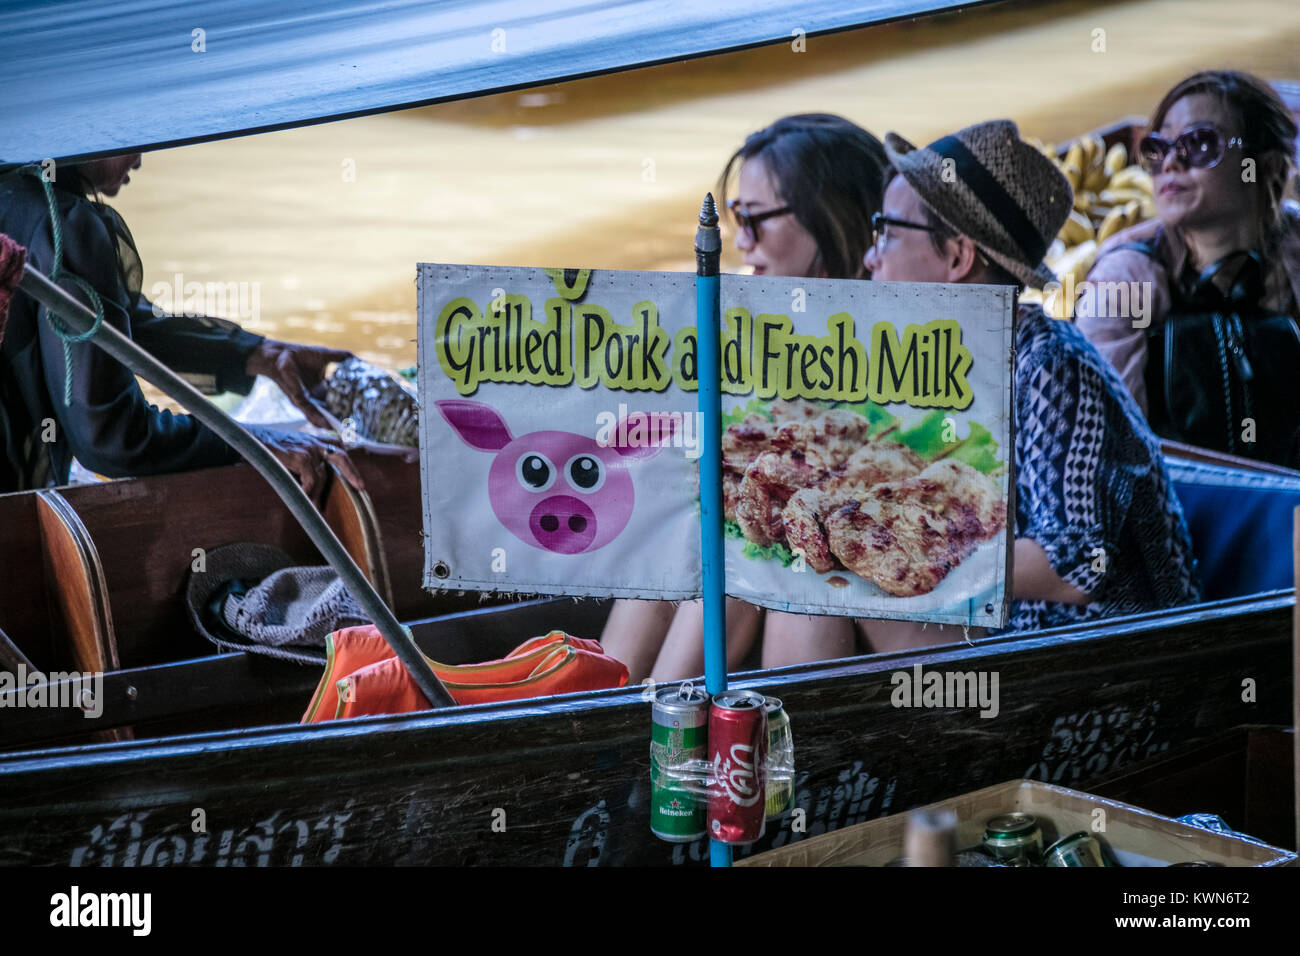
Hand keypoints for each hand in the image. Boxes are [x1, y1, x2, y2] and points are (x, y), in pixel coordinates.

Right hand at [245, 425, 364, 499]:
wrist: (250, 439)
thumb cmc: (270, 448)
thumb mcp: (293, 451)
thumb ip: (307, 463)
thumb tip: (314, 486)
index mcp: (316, 441)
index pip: (339, 452)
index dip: (350, 468)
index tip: (360, 484)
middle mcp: (315, 443)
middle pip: (341, 457)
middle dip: (352, 473)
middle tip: (361, 488)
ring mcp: (308, 449)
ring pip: (321, 476)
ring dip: (318, 494)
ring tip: (317, 508)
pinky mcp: (300, 457)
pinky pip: (310, 479)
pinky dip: (308, 490)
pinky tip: (303, 497)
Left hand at [246, 340, 353, 429]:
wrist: (280, 356)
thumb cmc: (302, 355)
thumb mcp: (327, 356)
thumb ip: (344, 358)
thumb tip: (362, 361)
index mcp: (325, 390)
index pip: (340, 401)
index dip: (351, 407)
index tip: (366, 414)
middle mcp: (317, 399)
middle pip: (332, 413)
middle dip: (343, 422)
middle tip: (358, 430)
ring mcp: (308, 401)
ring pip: (321, 416)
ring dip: (331, 424)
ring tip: (344, 433)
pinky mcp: (298, 399)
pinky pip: (309, 410)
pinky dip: (317, 418)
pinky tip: (326, 424)